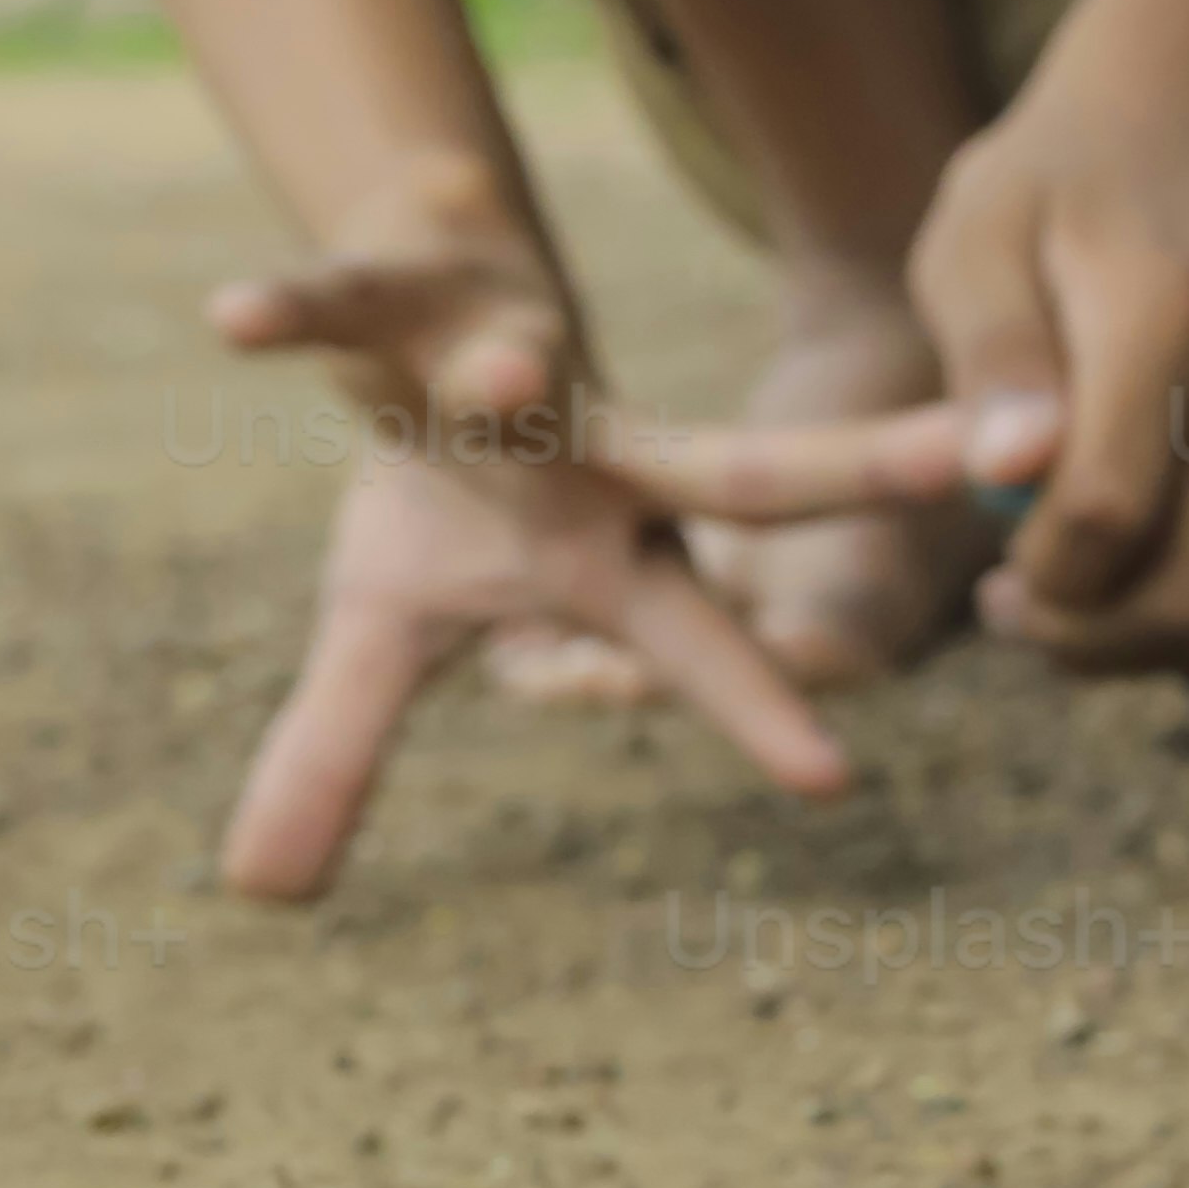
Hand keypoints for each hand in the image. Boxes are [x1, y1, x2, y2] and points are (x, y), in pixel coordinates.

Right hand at [205, 227, 861, 899]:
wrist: (417, 299)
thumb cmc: (442, 492)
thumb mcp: (389, 625)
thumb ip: (341, 755)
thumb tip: (259, 896)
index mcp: (606, 550)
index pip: (699, 642)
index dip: (755, 707)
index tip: (829, 783)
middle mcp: (593, 455)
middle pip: (742, 467)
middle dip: (855, 465)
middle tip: (960, 458)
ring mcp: (509, 364)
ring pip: (530, 366)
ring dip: (511, 370)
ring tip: (501, 368)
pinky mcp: (413, 291)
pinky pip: (346, 299)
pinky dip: (292, 309)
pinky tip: (228, 318)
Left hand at [903, 18, 1188, 693]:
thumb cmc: (1052, 190)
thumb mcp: (976, 238)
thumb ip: (989, 355)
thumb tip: (1005, 476)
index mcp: (1170, 311)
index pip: (1106, 511)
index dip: (1033, 568)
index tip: (992, 543)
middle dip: (1081, 635)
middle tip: (1016, 600)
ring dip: (1150, 652)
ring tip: (1086, 598)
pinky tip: (1167, 613)